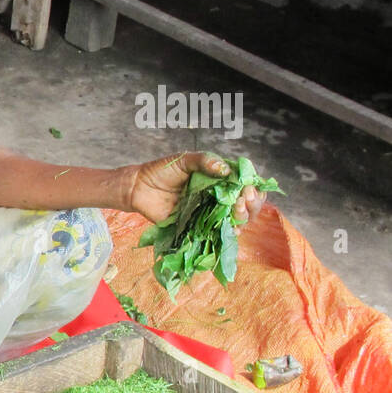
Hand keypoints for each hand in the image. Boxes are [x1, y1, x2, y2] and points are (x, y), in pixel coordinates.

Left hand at [124, 152, 264, 225]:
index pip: (247, 184)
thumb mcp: (185, 160)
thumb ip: (205, 161)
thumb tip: (226, 170)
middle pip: (248, 204)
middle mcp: (219, 196)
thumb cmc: (162, 171)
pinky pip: (218, 232)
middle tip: (244, 199)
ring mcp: (210, 212)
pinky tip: (231, 227)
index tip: (248, 188)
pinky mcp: (199, 226)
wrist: (139, 188)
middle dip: (252, 203)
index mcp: (220, 179)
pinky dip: (229, 232)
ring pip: (238, 219)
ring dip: (244, 216)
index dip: (254, 188)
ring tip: (237, 210)